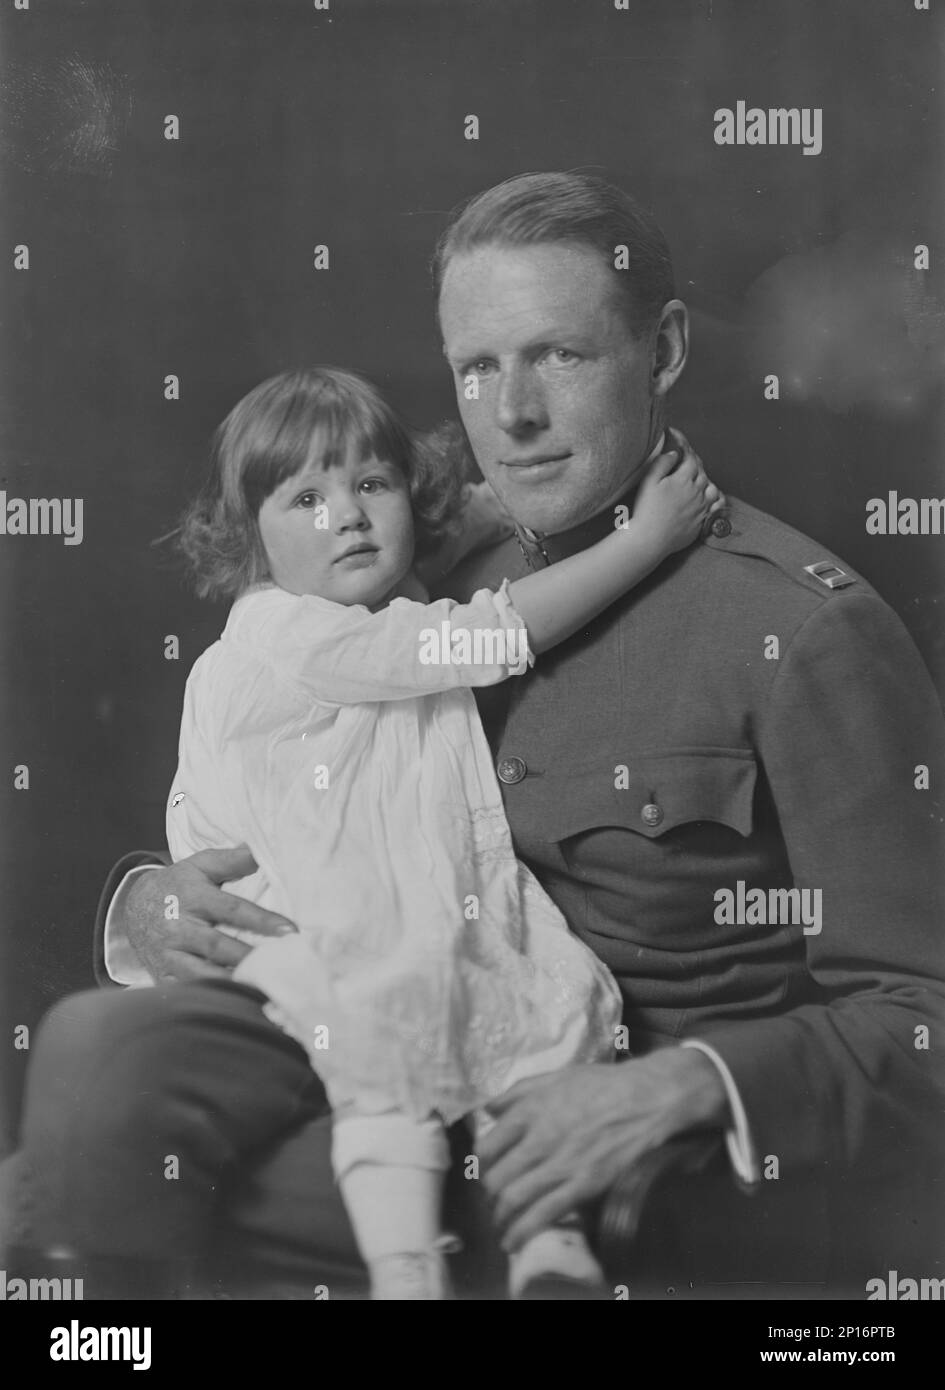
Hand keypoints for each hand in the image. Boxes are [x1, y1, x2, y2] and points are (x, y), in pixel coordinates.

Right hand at [124, 847, 296, 983]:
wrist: (134, 907)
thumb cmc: (177, 884)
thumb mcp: (200, 865)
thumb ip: (230, 860)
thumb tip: (259, 853)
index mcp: (193, 898)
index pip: (233, 909)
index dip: (262, 920)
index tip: (290, 931)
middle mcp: (179, 928)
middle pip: (217, 946)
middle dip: (249, 956)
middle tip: (281, 964)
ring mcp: (169, 955)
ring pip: (201, 974)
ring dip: (231, 983)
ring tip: (262, 988)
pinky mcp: (163, 976)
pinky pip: (187, 991)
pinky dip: (209, 1000)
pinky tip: (235, 1005)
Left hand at [478, 1048, 729, 1251]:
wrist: (648, 1099)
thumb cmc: (604, 1085)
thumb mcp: (557, 1077)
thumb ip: (519, 1091)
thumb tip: (490, 1107)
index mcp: (530, 1110)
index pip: (488, 1146)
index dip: (483, 1164)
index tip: (488, 1170)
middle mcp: (539, 1139)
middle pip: (496, 1177)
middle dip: (490, 1195)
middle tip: (495, 1200)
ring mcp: (560, 1164)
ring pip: (513, 1199)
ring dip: (501, 1218)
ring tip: (501, 1225)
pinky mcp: (583, 1186)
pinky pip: (544, 1214)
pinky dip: (523, 1231)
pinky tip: (514, 1240)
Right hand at [632, 428, 724, 555]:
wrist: (651, 539)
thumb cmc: (647, 511)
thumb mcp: (649, 482)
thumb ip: (662, 463)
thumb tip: (674, 453)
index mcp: (685, 479)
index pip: (689, 455)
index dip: (683, 442)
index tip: (673, 434)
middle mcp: (697, 491)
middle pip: (701, 470)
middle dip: (692, 461)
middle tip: (681, 457)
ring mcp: (702, 507)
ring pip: (711, 487)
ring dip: (704, 479)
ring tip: (694, 478)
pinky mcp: (702, 520)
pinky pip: (716, 506)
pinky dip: (715, 498)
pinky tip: (708, 497)